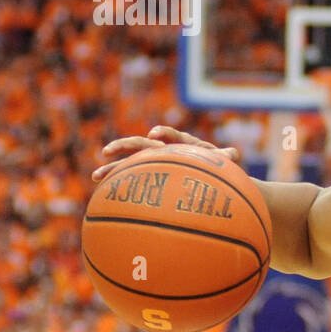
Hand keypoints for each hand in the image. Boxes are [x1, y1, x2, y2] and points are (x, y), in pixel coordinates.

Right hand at [91, 125, 240, 181]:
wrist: (212, 178)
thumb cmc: (219, 170)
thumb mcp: (223, 165)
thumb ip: (226, 158)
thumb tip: (233, 153)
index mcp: (184, 145)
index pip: (173, 136)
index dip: (164, 134)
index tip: (154, 135)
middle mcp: (165, 151)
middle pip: (142, 145)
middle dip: (125, 146)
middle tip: (108, 151)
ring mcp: (154, 163)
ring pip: (130, 163)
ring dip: (113, 168)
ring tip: (96, 176)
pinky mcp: (149, 176)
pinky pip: (130, 180)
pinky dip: (117, 187)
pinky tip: (101, 197)